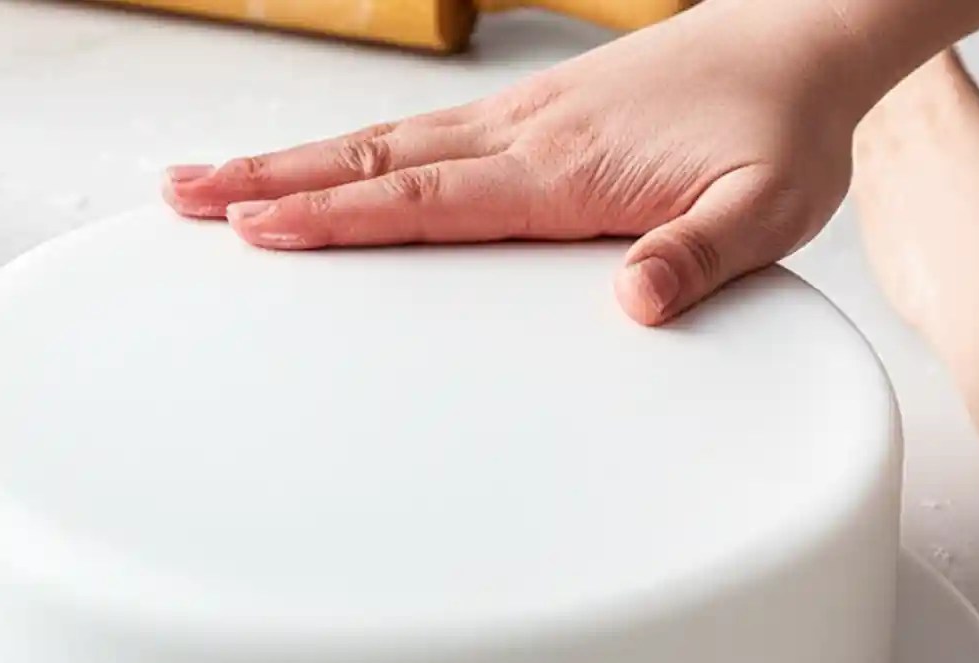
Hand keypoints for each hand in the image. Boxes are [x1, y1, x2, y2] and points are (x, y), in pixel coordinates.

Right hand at [163, 1, 862, 324]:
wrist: (796, 42)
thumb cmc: (776, 129)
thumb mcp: (768, 207)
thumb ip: (701, 255)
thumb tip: (636, 304)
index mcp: (563, 169)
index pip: (426, 199)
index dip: (336, 216)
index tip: (254, 225)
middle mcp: (520, 135)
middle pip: (371, 161)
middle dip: (270, 180)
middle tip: (182, 194)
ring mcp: (515, 119)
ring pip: (378, 141)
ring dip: (289, 160)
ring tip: (212, 178)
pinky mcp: (523, 114)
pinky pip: (413, 134)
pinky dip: (348, 152)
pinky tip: (318, 164)